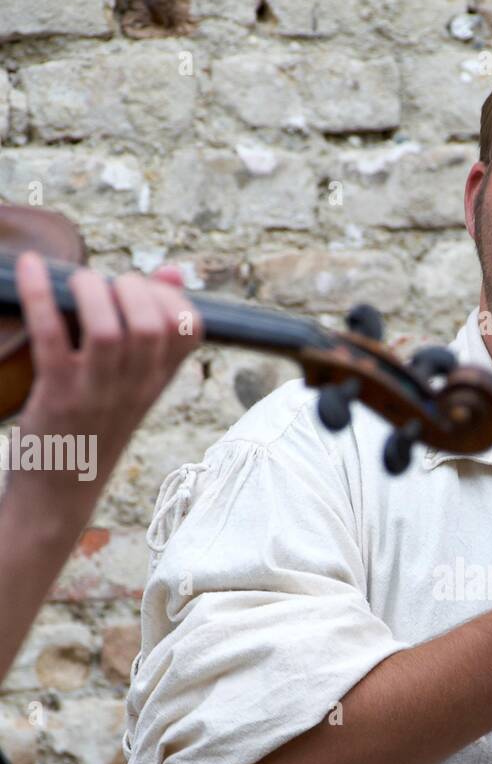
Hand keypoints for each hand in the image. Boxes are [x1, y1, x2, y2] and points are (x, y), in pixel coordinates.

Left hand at [9, 250, 201, 515]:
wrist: (60, 493)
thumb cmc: (92, 431)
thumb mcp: (132, 384)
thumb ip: (151, 332)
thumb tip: (170, 272)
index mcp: (155, 382)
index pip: (190, 330)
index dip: (171, 295)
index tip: (144, 289)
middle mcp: (133, 387)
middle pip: (151, 325)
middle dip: (129, 287)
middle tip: (105, 285)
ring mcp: (95, 393)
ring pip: (107, 330)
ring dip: (90, 291)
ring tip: (76, 283)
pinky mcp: (56, 395)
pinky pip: (51, 337)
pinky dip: (38, 295)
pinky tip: (29, 269)